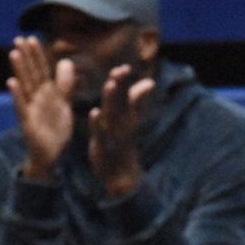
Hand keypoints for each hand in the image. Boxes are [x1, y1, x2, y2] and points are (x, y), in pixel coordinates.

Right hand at [6, 36, 73, 178]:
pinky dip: (16, 95)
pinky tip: (10, 82)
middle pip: (31, 74)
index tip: (31, 38)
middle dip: (26, 56)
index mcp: (46, 94)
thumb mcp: (64, 104)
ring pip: (25, 86)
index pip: (41, 70)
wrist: (50, 156)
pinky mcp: (27, 123)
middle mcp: (36, 99)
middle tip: (18, 38)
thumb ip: (65, 84)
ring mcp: (30, 110)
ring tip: (13, 53)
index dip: (37, 54)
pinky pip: (21, 107)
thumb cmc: (55, 130)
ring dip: (19, 70)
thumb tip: (65, 61)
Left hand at [87, 63, 154, 197]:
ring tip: (110, 83)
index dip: (124, 82)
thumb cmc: (123, 145)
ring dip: (112, 99)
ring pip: (112, 114)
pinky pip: (101, 134)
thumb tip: (150, 83)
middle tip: (120, 69)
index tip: (123, 67)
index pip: (127, 95)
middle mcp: (122, 123)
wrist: (121, 176)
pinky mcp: (103, 147)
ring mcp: (114, 135)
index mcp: (126, 116)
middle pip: (121, 100)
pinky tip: (94, 112)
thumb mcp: (130, 122)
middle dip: (120, 84)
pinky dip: (98, 123)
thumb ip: (136, 101)